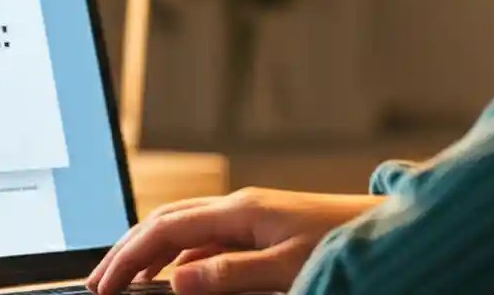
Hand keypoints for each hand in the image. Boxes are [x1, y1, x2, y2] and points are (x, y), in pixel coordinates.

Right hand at [87, 187, 382, 294]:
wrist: (392, 230)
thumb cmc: (346, 243)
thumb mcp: (287, 267)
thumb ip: (232, 274)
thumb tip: (178, 280)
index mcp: (241, 211)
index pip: (166, 230)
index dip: (129, 257)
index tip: (104, 286)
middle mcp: (240, 208)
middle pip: (167, 223)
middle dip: (129, 251)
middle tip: (101, 284)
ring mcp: (250, 217)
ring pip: (185, 231)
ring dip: (153, 255)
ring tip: (128, 282)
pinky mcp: (262, 229)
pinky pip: (209, 242)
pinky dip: (183, 261)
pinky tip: (178, 282)